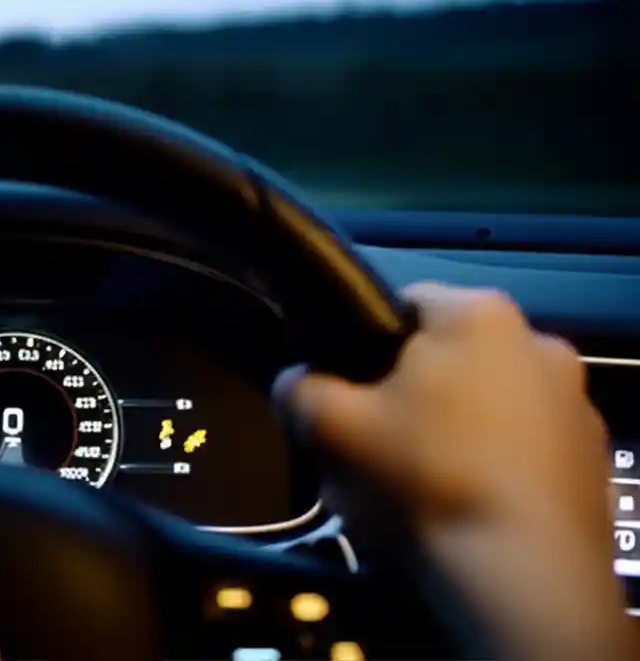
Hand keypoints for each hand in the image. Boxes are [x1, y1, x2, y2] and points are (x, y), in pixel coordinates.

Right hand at [275, 282, 635, 660]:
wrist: (520, 577)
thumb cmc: (423, 480)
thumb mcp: (331, 430)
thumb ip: (300, 390)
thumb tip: (293, 382)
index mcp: (477, 313)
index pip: (401, 304)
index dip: (361, 347)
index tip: (346, 393)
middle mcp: (539, 341)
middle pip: (446, 358)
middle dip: (411, 392)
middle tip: (376, 442)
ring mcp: (573, 402)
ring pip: (486, 403)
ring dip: (455, 429)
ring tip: (420, 482)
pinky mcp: (587, 457)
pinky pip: (523, 446)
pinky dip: (493, 465)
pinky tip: (465, 504)